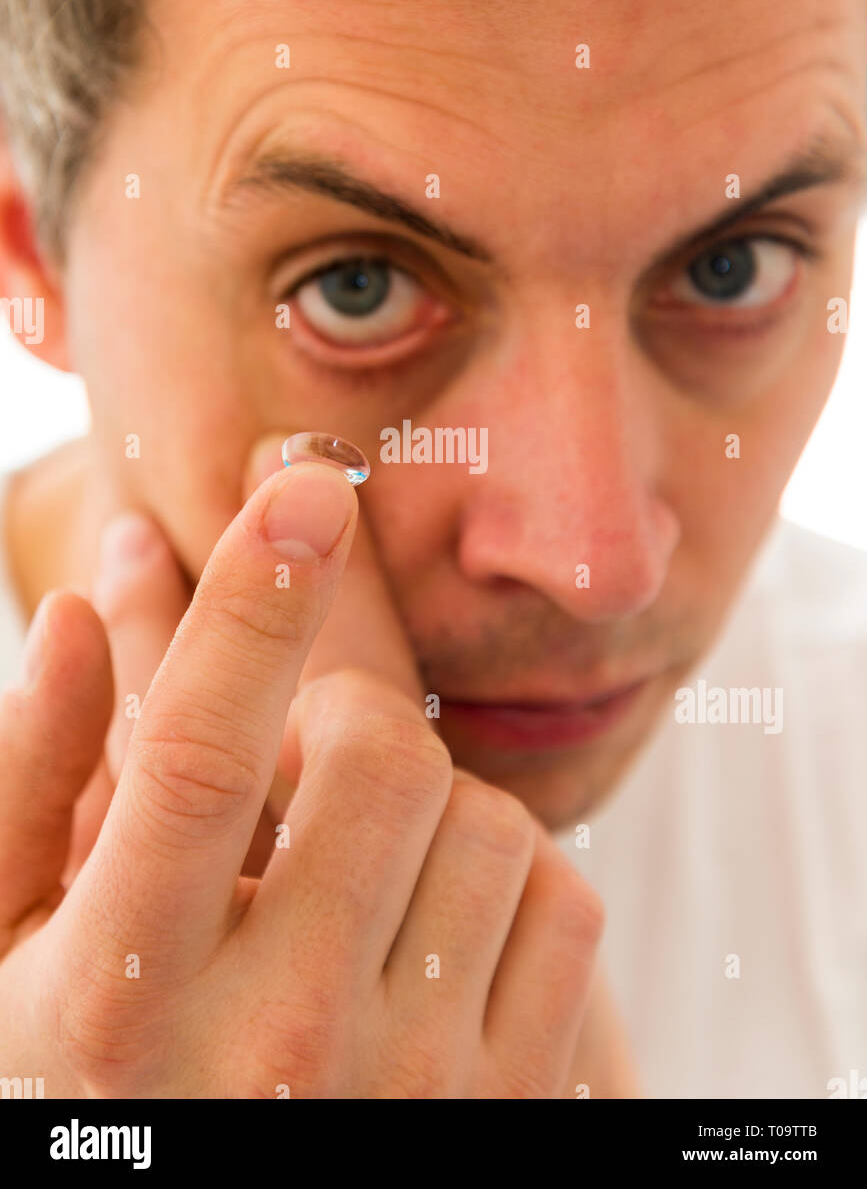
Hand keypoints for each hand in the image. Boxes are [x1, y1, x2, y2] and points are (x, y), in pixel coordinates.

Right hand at [0, 453, 605, 1096]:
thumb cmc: (85, 1090)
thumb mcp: (3, 957)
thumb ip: (28, 785)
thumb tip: (78, 614)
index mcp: (122, 997)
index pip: (193, 760)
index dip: (250, 605)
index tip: (304, 491)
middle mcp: (274, 1046)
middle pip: (378, 754)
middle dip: (348, 714)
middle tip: (305, 760)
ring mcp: (407, 1092)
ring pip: (490, 819)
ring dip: (429, 802)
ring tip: (357, 862)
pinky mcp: (508, 1111)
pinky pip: (565, 905)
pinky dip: (509, 879)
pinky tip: (431, 924)